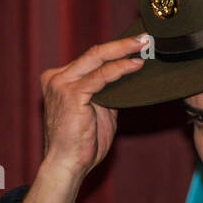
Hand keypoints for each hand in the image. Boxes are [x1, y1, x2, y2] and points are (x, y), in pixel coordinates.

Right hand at [15, 36, 146, 202]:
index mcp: (60, 79)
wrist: (67, 165)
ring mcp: (61, 84)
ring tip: (144, 46)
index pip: (91, 58)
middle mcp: (57, 78)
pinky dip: (120, 69)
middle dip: (122, 44)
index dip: (115, 50)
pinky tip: (135, 65)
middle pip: (94, 53)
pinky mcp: (71, 94)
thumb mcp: (99, 111)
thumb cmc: (83, 143)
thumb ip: (108, 92)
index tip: (136, 44)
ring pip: (97, 59)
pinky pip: (100, 76)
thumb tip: (129, 77)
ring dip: (124, 52)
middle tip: (145, 37)